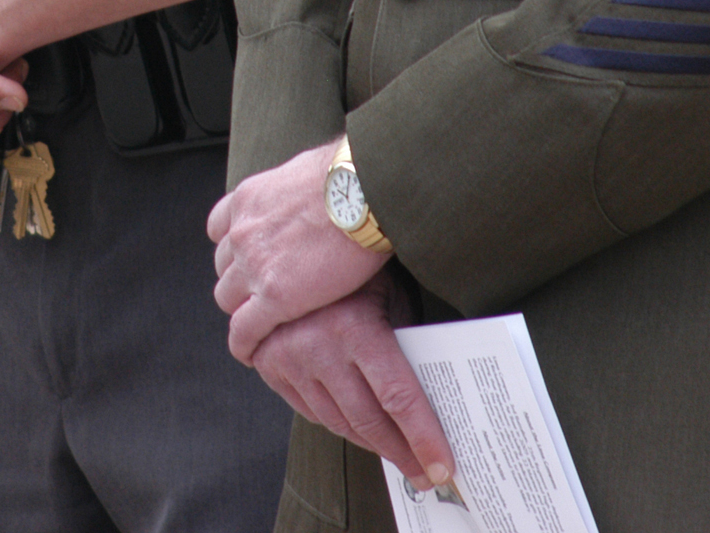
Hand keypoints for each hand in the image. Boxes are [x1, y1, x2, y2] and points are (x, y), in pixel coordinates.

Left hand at [208, 139, 386, 362]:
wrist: (364, 192)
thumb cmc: (351, 178)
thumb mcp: (306, 172)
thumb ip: (294, 191)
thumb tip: (309, 192)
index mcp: (248, 199)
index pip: (221, 230)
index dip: (235, 250)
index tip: (248, 261)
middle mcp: (242, 231)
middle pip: (224, 268)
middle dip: (240, 282)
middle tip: (261, 295)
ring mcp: (254, 265)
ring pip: (229, 299)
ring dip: (243, 311)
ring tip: (259, 326)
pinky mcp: (273, 297)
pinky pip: (245, 329)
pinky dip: (245, 343)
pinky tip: (251, 354)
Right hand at [250, 270, 454, 490]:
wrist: (300, 237)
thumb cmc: (359, 264)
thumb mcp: (391, 296)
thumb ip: (405, 341)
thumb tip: (432, 392)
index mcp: (354, 327)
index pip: (398, 399)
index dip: (423, 439)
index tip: (440, 468)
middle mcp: (317, 346)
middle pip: (368, 420)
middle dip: (401, 453)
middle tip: (424, 472)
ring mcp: (288, 357)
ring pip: (337, 421)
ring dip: (370, 442)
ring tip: (396, 452)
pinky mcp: (269, 363)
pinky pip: (308, 410)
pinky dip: (336, 421)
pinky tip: (358, 425)